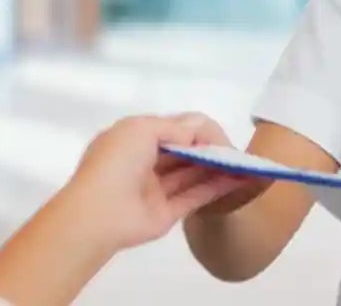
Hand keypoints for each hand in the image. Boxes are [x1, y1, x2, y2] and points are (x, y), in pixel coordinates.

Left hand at [61, 113, 249, 250]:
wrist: (96, 214)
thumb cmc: (116, 163)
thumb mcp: (143, 129)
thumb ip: (176, 127)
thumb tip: (199, 129)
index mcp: (133, 139)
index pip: (173, 129)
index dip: (198, 131)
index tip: (219, 138)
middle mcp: (144, 162)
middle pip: (184, 152)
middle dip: (210, 149)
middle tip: (236, 152)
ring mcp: (155, 189)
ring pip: (191, 174)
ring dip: (217, 168)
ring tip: (244, 165)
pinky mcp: (165, 213)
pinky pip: (194, 196)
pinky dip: (216, 188)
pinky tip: (237, 181)